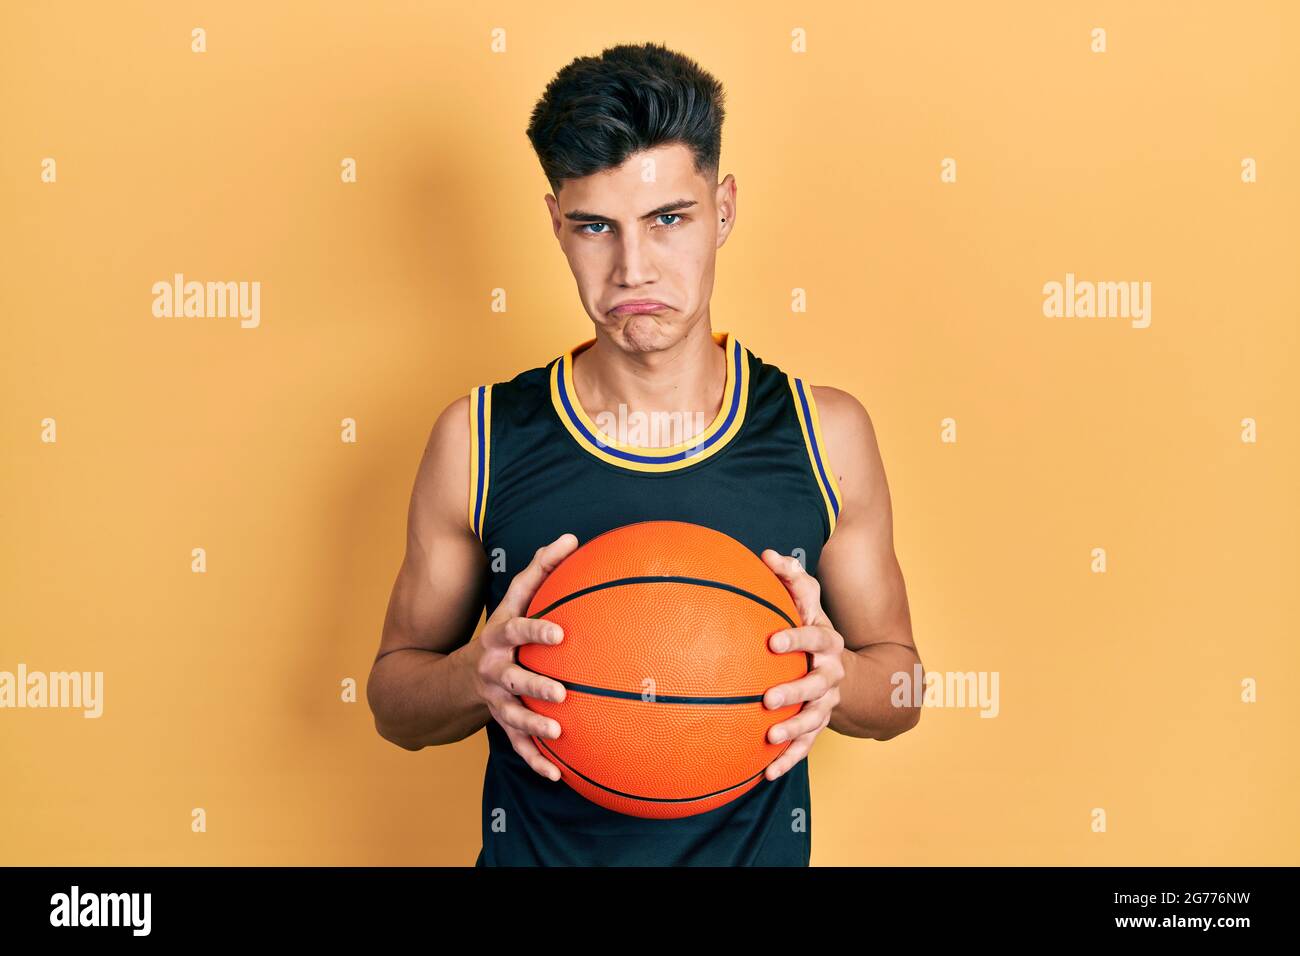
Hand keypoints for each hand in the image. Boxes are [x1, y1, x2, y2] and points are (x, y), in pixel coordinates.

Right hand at [468, 533, 578, 780]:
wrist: (455, 677)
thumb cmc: (502, 632)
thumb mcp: (513, 601)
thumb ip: (541, 570)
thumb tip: (572, 537)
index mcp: (500, 636)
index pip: (517, 628)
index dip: (536, 630)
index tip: (560, 633)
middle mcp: (495, 668)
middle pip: (514, 677)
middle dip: (535, 685)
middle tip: (560, 693)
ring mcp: (496, 698)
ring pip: (513, 715)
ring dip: (535, 725)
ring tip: (559, 733)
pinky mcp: (501, 722)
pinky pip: (517, 744)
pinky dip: (535, 761)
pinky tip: (558, 775)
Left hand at [758, 549, 845, 780]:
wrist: (845, 670)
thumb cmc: (814, 631)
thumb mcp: (808, 604)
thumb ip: (791, 579)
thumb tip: (767, 553)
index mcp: (827, 642)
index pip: (814, 636)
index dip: (796, 638)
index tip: (772, 641)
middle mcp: (831, 674)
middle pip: (816, 683)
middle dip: (794, 690)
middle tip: (768, 699)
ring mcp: (827, 702)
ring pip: (814, 718)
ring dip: (794, 730)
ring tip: (770, 736)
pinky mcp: (818, 726)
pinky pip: (806, 745)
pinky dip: (788, 759)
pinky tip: (765, 773)